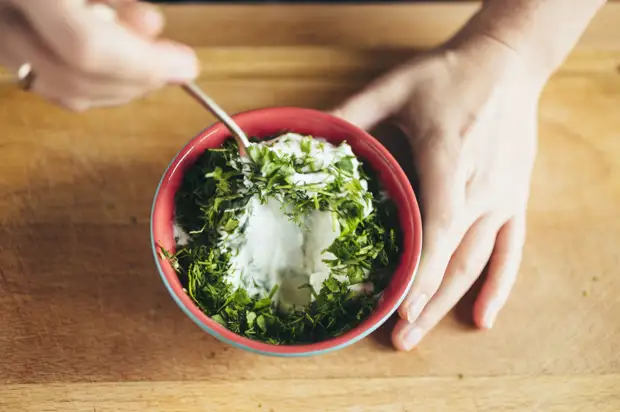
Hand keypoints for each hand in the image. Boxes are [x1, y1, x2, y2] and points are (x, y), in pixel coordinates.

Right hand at [0, 0, 197, 110]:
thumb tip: (150, 30)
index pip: (86, 47)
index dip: (143, 65)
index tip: (186, 64)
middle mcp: (1, 19)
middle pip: (74, 78)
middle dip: (137, 81)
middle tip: (174, 68)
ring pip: (60, 89)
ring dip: (119, 87)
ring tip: (150, 61)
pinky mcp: (1, 47)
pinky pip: (49, 83)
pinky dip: (94, 84)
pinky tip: (119, 64)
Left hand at [333, 37, 542, 350]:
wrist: (508, 62)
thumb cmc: (450, 74)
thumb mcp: (396, 86)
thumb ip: (354, 112)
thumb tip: (311, 134)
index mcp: (450, 159)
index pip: (438, 226)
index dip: (421, 271)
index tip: (399, 307)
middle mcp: (482, 187)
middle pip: (455, 257)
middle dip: (425, 303)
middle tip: (398, 340)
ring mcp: (503, 197)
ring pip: (478, 262)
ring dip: (450, 303)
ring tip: (421, 334)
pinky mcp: (515, 199)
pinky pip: (511, 251)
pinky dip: (498, 287)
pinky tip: (481, 318)